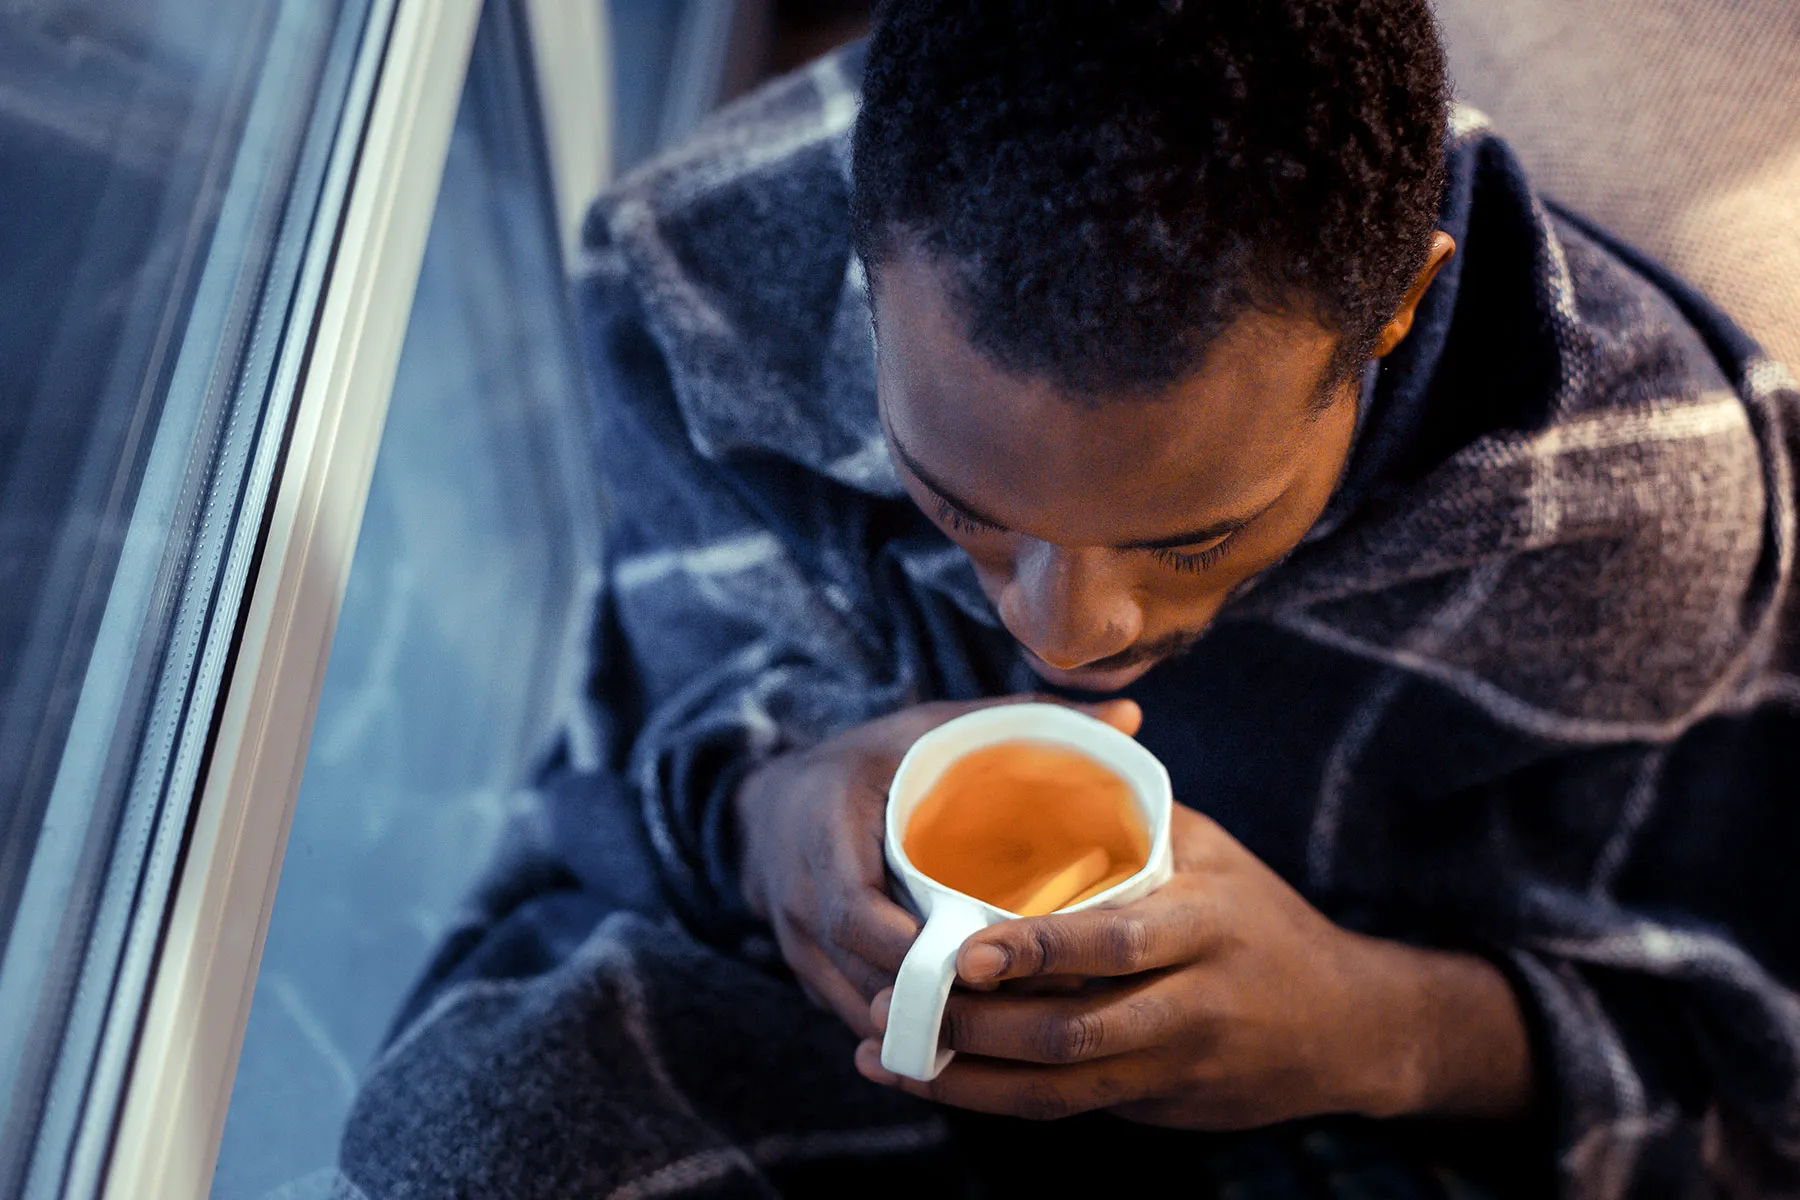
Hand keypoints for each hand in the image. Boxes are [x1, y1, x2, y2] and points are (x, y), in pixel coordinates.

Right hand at [735, 695, 1142, 1039]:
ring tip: (1014, 1036)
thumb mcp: (931, 730)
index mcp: (824, 829)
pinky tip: (977, 1044)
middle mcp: (800, 898)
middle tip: (1026, 1011)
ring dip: (928, 1027)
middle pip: (865, 974)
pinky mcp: (812, 979)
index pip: (856, 912)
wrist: (770, 809)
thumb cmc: (867, 764)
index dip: (917, 949)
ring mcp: (799, 947)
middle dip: (940, 999)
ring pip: (862, 1009)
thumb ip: (1021, 721)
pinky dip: (913, 1032)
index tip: (988, 958)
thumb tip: (1130, 715)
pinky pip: (860, 1019)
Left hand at [854, 805, 1533, 1126]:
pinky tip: (937, 1082)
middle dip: (978, 1026)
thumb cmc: (1261, 917)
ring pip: (1059, 1089)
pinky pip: (1067, 1108)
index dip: (1038, 950)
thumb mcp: (1213, 854)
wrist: (1350, 1027)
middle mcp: (1194, 1005)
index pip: (1114, 942)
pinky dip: (995, 1099)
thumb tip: (1038, 756)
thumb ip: (1129, 818)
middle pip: (1074, 1031)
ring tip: (886, 1054)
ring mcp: (1177, 1068)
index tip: (964, 947)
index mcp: (1206, 927)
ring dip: (967, 1080)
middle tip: (894, 1002)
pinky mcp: (1159, 1107)